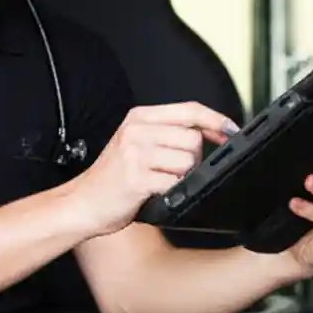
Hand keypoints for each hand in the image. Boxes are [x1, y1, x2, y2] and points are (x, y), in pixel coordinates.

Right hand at [71, 102, 237, 236]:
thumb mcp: (135, 143)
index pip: (189, 109)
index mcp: (139, 117)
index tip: (231, 130)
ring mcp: (135, 153)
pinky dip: (173, 192)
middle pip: (193, 138)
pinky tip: (157, 193)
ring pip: (187, 161)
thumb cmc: (113, 178)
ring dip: (183, 177)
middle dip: (193, 158)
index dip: (216, 119)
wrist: (81, 203)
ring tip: (162, 182)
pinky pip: (175, 183)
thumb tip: (211, 132)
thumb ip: (167, 133)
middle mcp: (137, 130)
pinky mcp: (136, 178)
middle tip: (173, 171)